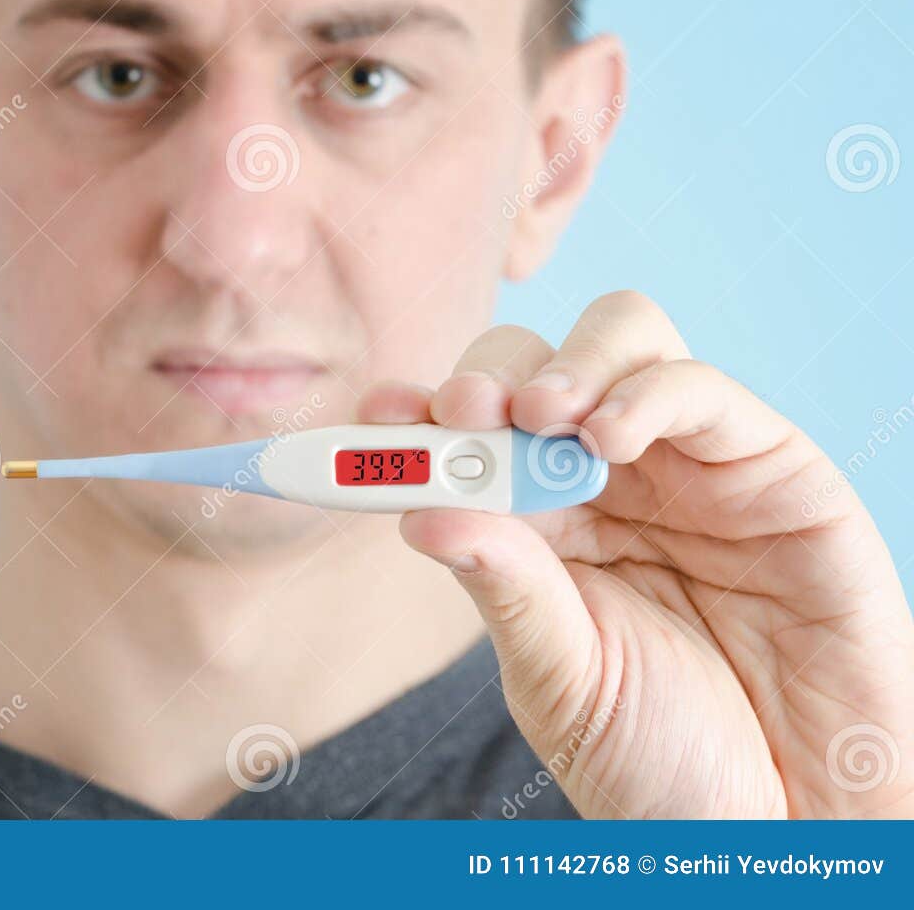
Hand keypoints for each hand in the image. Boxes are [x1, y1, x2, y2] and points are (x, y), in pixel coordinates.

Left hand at [361, 290, 913, 817]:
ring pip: (623, 341)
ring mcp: (692, 467)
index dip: (419, 417)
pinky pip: (706, 391)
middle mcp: (612, 482)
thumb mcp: (564, 681)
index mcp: (544, 528)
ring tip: (535, 417)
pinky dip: (647, 393)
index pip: (470, 438)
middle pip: (537, 367)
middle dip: (489, 376)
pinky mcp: (777, 470)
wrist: (790, 824)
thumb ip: (506, 591)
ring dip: (565, 364)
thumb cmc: (671, 764)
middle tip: (462, 413)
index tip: (375, 416)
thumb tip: (419, 514)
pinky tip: (608, 439)